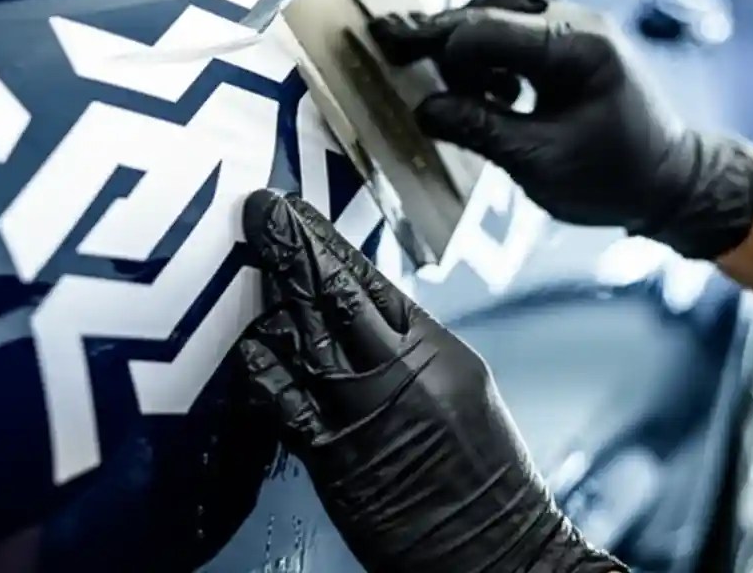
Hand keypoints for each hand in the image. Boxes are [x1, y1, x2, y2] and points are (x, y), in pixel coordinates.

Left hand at [235, 190, 625, 572]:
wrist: (503, 556)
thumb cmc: (487, 486)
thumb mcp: (464, 395)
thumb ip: (411, 353)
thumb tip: (358, 313)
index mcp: (441, 354)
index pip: (374, 282)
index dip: (327, 242)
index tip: (296, 213)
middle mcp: (406, 376)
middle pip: (339, 296)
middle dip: (295, 249)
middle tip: (262, 213)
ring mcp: (371, 416)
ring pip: (310, 338)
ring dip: (275, 299)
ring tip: (249, 262)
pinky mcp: (341, 461)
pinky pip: (291, 405)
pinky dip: (267, 372)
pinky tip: (251, 346)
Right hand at [369, 0, 752, 259]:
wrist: (674, 183)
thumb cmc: (615, 179)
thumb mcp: (539, 164)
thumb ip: (479, 130)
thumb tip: (423, 110)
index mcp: (576, 48)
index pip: (486, 29)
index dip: (436, 47)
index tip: (391, 57)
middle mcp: (579, 23)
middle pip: (491, 6)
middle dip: (443, 34)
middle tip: (395, 51)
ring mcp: (580, 27)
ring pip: (505, 6)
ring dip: (469, 37)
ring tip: (449, 79)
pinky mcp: (576, 41)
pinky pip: (523, 22)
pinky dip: (492, 43)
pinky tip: (486, 83)